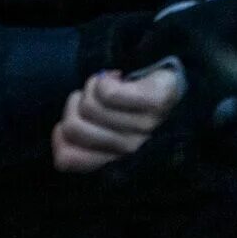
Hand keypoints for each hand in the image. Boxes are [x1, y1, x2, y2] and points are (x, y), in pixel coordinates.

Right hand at [51, 67, 182, 172]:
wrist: (176, 79)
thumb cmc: (135, 105)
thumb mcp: (107, 127)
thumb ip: (83, 137)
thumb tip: (61, 132)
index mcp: (115, 159)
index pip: (68, 160)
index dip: (60, 137)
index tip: (72, 120)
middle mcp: (130, 149)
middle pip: (74, 127)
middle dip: (75, 104)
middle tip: (94, 96)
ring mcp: (145, 127)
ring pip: (90, 106)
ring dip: (92, 87)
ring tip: (110, 85)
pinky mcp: (155, 102)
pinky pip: (108, 93)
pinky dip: (104, 81)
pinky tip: (117, 77)